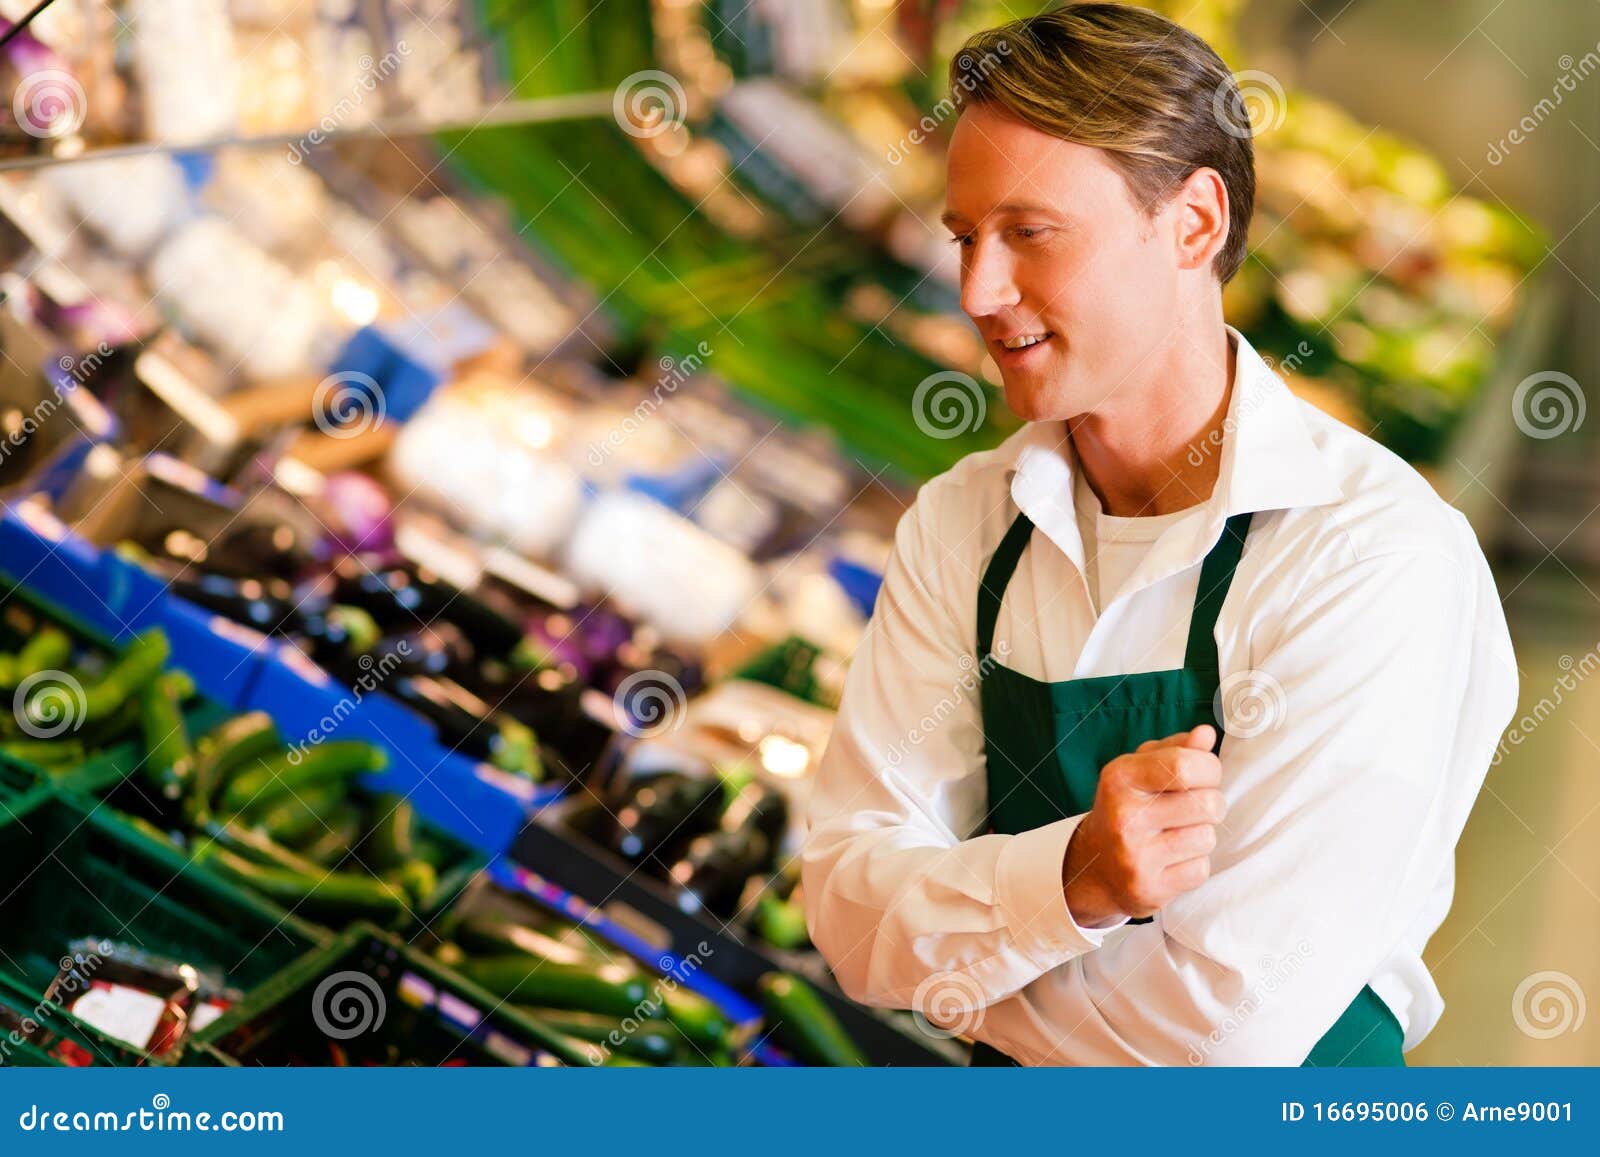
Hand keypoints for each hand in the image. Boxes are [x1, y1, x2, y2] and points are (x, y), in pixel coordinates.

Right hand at [1062, 725, 1226, 926]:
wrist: (1094, 867)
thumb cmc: (1128, 808)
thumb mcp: (1140, 770)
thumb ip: (1175, 749)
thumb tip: (1206, 734)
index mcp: (1120, 777)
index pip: (1186, 765)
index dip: (1209, 769)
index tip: (1205, 775)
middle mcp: (1124, 815)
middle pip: (1206, 803)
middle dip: (1212, 804)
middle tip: (1195, 808)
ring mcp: (1134, 855)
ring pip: (1207, 837)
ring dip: (1201, 835)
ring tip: (1178, 834)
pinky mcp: (1148, 887)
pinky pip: (1200, 870)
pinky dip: (1194, 864)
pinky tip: (1172, 860)